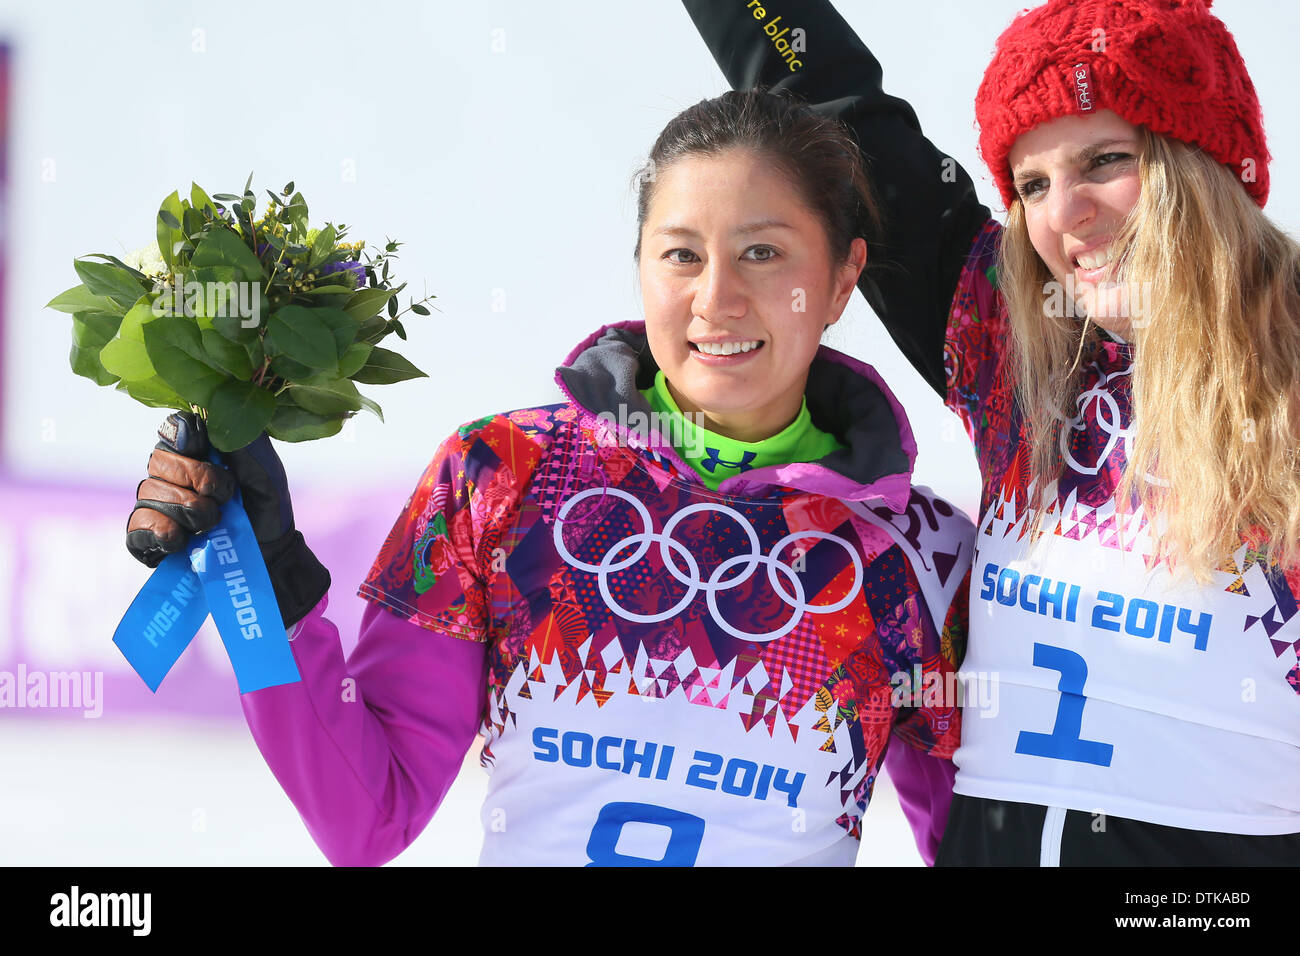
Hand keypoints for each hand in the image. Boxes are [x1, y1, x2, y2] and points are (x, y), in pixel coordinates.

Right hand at [126, 411, 330, 627]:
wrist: (268, 551)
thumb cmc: (265, 505)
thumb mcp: (264, 469)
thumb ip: (239, 440)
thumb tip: (206, 416)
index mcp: (194, 451)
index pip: (173, 428)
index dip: (189, 440)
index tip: (209, 453)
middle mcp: (168, 473)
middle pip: (159, 460)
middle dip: (200, 481)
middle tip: (226, 498)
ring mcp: (153, 504)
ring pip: (149, 493)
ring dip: (190, 511)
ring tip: (213, 524)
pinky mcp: (145, 537)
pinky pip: (136, 526)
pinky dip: (161, 532)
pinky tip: (182, 540)